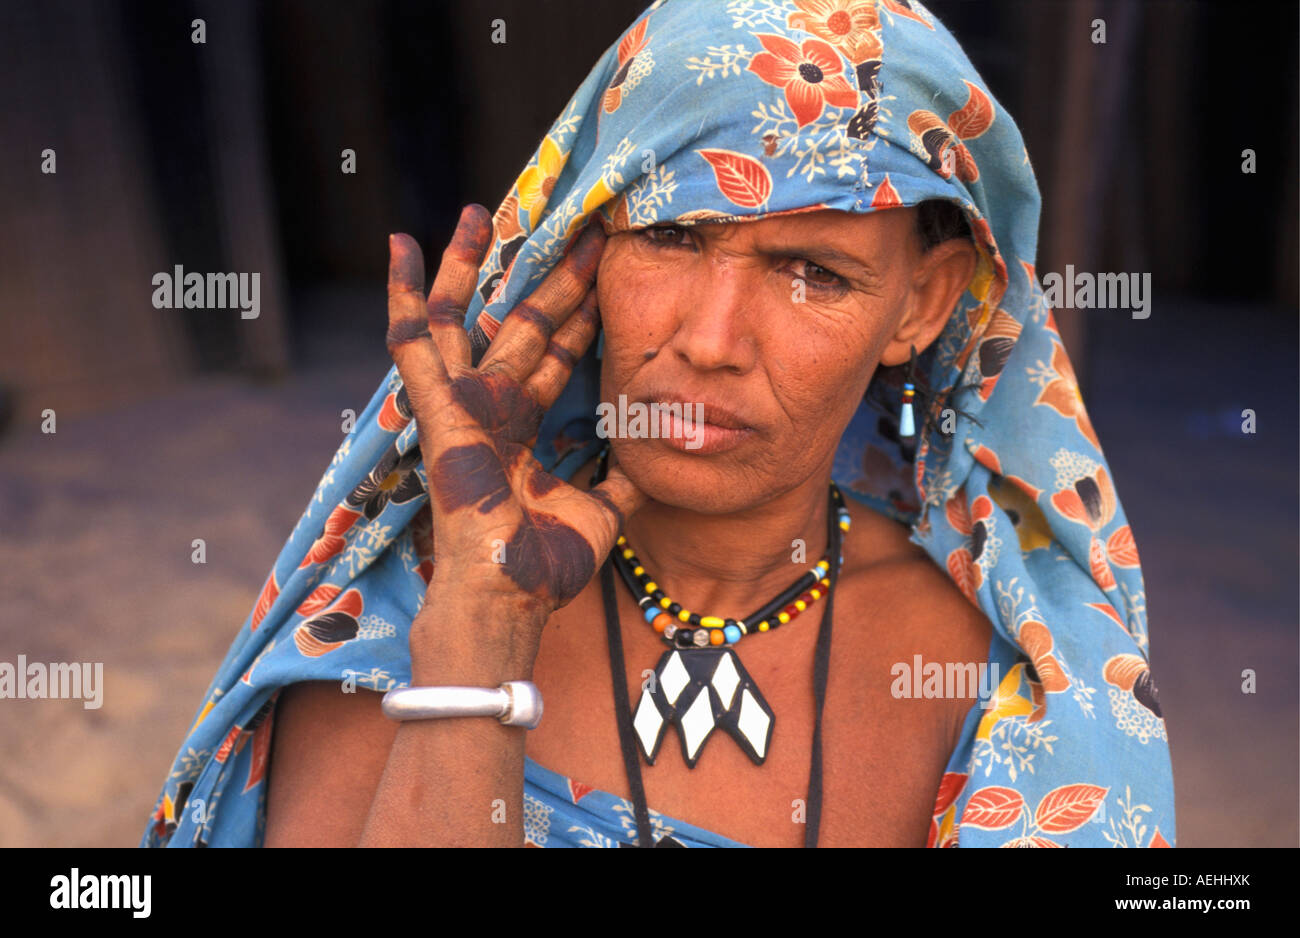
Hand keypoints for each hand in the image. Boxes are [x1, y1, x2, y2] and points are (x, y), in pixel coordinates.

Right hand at [386, 205, 645, 667]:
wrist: (510, 594)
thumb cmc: (546, 565)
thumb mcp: (602, 512)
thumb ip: (623, 482)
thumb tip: (656, 460)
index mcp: (524, 430)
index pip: (556, 358)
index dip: (582, 318)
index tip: (607, 277)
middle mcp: (491, 410)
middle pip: (524, 326)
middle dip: (554, 280)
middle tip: (582, 232)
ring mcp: (461, 406)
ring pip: (462, 318)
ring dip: (469, 267)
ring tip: (478, 212)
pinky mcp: (437, 408)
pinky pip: (413, 340)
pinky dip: (403, 292)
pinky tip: (398, 244)